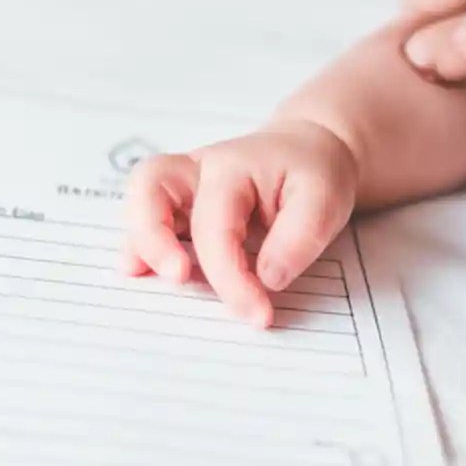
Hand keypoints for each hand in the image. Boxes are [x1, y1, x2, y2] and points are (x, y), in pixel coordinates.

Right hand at [122, 123, 357, 326]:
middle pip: (150, 186)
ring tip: (146, 279)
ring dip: (140, 242)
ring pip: (139, 201)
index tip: (258, 314)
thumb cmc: (312, 173)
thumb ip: (299, 239)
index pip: (216, 227)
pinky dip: (140, 247)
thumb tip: (266, 278)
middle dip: (155, 237)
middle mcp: (197, 170)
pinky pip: (147, 220)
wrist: (308, 151)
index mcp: (232, 166)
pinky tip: (139, 273)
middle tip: (179, 278)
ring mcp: (183, 187)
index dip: (231, 278)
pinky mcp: (179, 207)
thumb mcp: (325, 200)